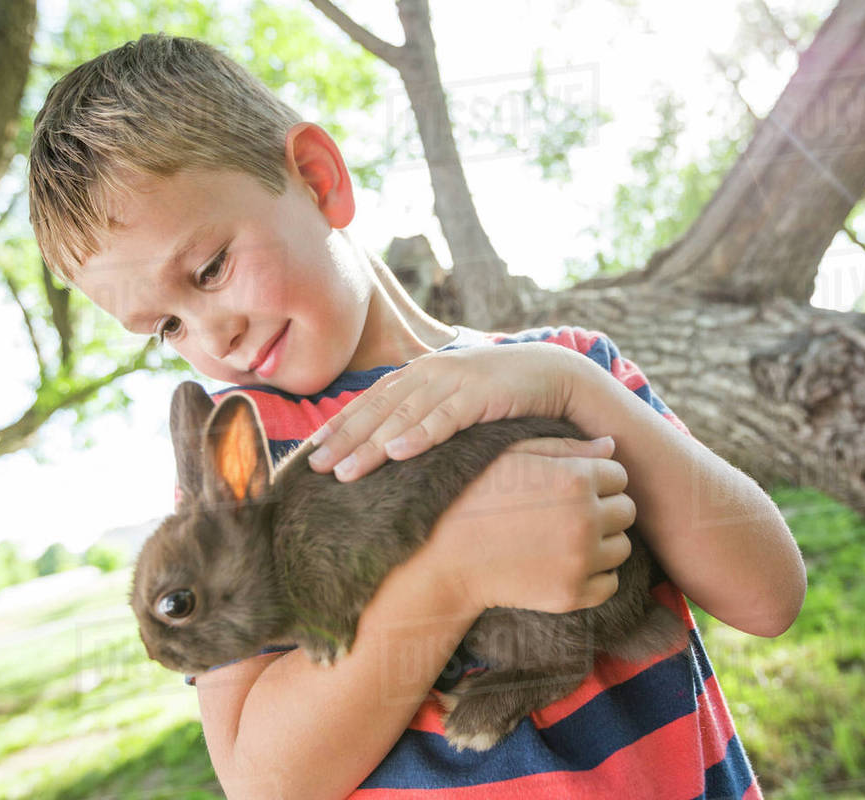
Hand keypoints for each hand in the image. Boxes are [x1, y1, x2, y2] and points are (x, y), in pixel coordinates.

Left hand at [306, 344, 586, 481]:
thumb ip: (425, 413)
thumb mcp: (456, 400)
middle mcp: (430, 372)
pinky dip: (420, 435)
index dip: (339, 425)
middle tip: (314, 469)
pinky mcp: (482, 393)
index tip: (310, 452)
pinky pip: (445, 418)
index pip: (370, 401)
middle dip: (343, 439)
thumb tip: (390, 444)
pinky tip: (397, 453)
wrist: (555, 374)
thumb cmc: (502, 393)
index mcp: (420, 373)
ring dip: (371, 445)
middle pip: (378, 409)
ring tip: (344, 473)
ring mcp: (455, 380)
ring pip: (404, 416)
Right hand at [421, 435, 635, 615]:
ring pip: (622, 547)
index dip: (595, 478)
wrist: (443, 557)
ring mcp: (580, 561)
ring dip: (602, 542)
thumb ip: (565, 446)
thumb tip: (612, 445)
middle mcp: (585, 519)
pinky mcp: (571, 594)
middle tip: (568, 513)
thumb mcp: (513, 455)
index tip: (569, 486)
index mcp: (574, 478)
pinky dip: (595, 576)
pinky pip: (609, 583)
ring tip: (565, 538)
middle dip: (603, 508)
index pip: (619, 475)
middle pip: (626, 510)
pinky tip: (566, 564)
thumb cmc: (474, 495)